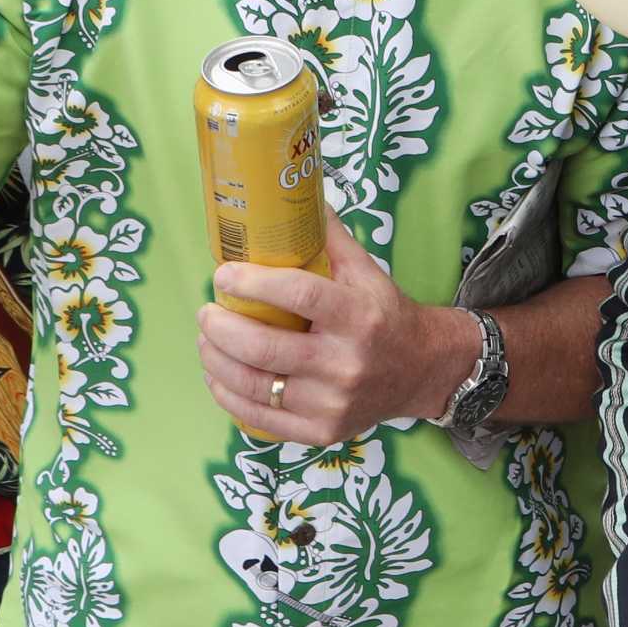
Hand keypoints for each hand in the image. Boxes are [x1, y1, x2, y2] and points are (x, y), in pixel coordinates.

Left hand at [196, 212, 476, 441]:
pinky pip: (259, 417)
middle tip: (205, 312)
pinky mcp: (321, 432)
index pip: (298, 294)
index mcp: (359, 316)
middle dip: (220, 327)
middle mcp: (346, 362)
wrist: (421, 370)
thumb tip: (294, 194)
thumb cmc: (385, 314)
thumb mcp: (367, 271)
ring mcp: (332, 403)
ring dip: (215, 360)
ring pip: (254, 384)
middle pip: (263, 347)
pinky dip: (227, 395)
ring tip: (206, 340)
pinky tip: (218, 375)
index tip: (223, 274)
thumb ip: (329, 237)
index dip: (252, 282)